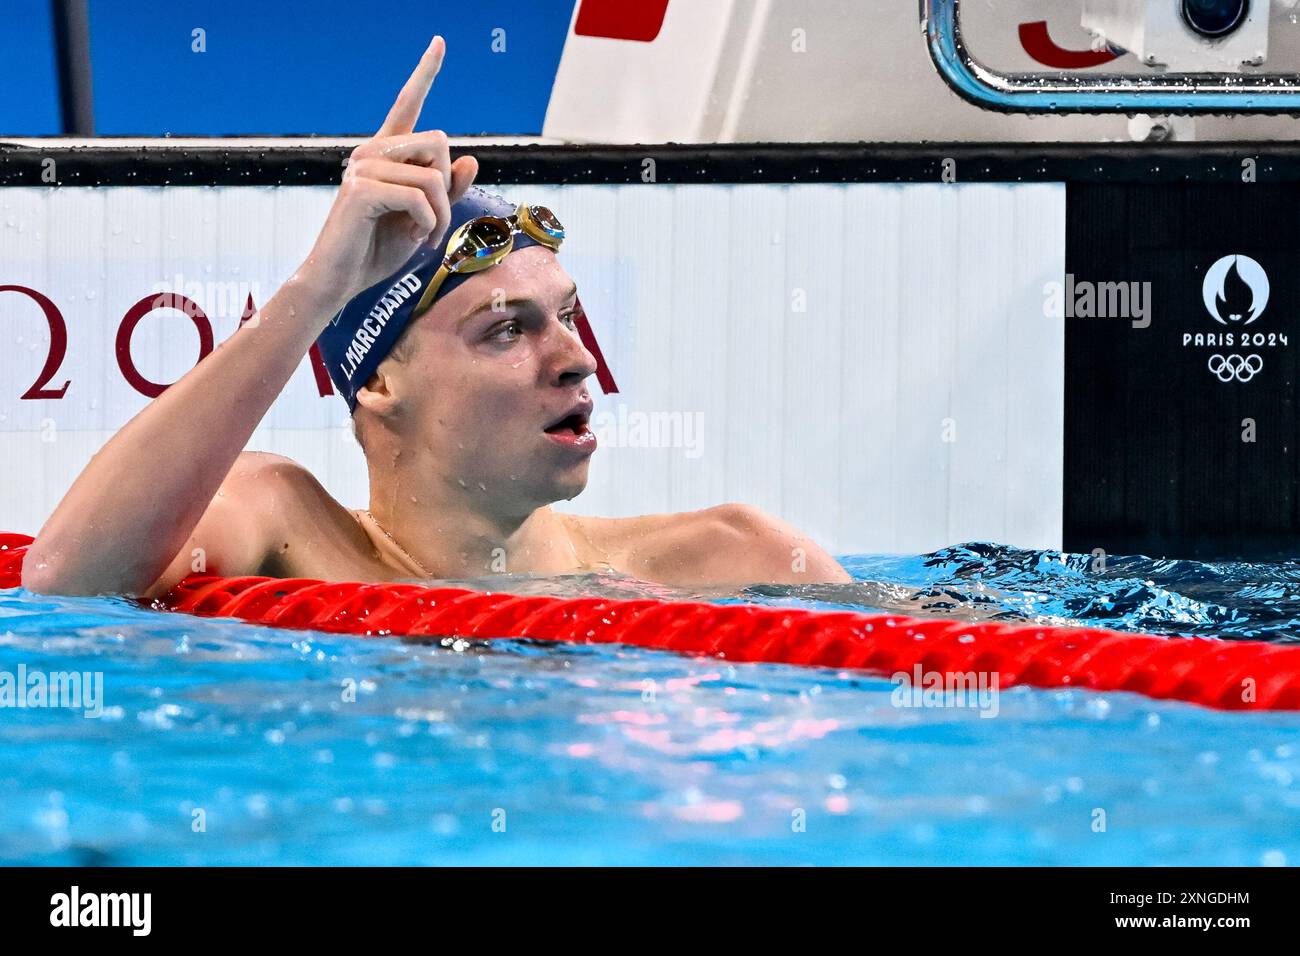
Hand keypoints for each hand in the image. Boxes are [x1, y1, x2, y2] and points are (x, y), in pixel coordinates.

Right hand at [297, 36, 478, 310]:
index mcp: (384, 153)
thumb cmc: (377, 250)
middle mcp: (371, 151)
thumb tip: (471, 159)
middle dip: (448, 189)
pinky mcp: (363, 190)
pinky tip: (415, 238)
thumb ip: (445, 190)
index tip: (439, 42)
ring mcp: (363, 167)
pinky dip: (428, 224)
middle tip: (436, 224)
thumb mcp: (423, 219)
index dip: (425, 72)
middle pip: (438, 142)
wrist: (340, 280)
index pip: (407, 104)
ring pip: (433, 176)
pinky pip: (420, 198)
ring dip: (440, 215)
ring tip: (425, 238)